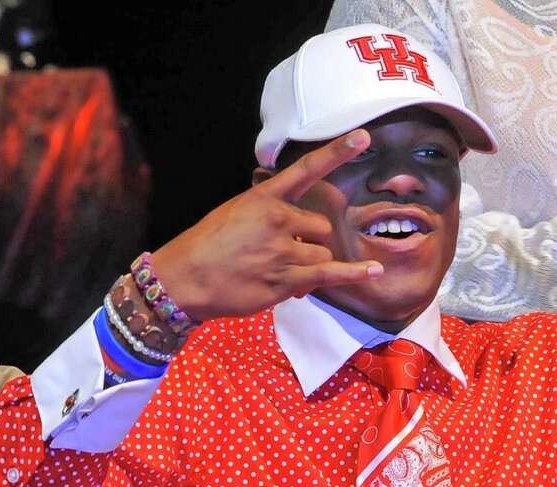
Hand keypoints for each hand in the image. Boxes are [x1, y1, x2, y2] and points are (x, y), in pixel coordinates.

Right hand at [149, 131, 383, 322]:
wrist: (184, 278)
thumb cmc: (209, 246)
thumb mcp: (235, 213)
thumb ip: (270, 214)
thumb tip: (301, 234)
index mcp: (264, 198)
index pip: (306, 170)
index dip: (337, 152)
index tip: (364, 137)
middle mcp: (278, 219)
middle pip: (321, 226)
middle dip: (310, 241)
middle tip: (281, 253)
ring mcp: (283, 250)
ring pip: (322, 253)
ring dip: (310, 264)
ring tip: (280, 272)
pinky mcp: (286, 279)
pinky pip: (328, 274)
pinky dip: (352, 274)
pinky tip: (373, 271)